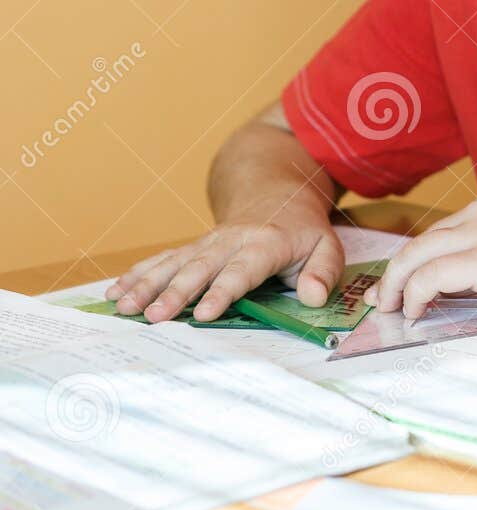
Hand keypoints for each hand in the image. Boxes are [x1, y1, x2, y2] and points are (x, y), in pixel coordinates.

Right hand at [104, 218, 344, 322]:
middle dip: (174, 293)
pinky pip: (162, 259)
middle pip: (199, 268)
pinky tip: (116, 291)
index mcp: (265, 243)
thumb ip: (323, 272)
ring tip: (124, 307)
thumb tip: (313, 297)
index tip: (204, 314)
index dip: (222, 292)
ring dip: (147, 285)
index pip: (242, 270)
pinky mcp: (192, 247)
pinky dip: (138, 274)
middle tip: (153, 317)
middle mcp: (230, 241)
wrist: (275, 192)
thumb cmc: (302, 229)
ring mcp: (207, 243)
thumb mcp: (327, 246)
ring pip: (173, 263)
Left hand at [365, 196, 476, 323]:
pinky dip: (415, 295)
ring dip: (397, 286)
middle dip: (393, 274)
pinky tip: (416, 312)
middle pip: (418, 243)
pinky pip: (432, 276)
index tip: (395, 287)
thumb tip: (446, 290)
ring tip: (391, 310)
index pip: (433, 235)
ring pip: (416, 256)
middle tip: (381, 300)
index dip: (409, 263)